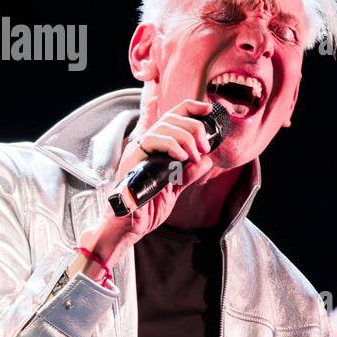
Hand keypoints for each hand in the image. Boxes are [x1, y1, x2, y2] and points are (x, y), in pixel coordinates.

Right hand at [104, 98, 218, 243]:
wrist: (129, 227)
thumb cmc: (148, 208)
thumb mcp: (175, 188)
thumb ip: (189, 173)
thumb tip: (207, 160)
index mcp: (155, 148)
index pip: (172, 117)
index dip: (190, 108)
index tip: (208, 110)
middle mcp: (144, 146)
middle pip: (170, 118)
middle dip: (193, 127)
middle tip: (204, 147)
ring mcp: (137, 151)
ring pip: (163, 127)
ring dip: (185, 138)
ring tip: (193, 156)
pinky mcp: (132, 161)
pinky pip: (151, 142)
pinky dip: (171, 146)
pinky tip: (182, 158)